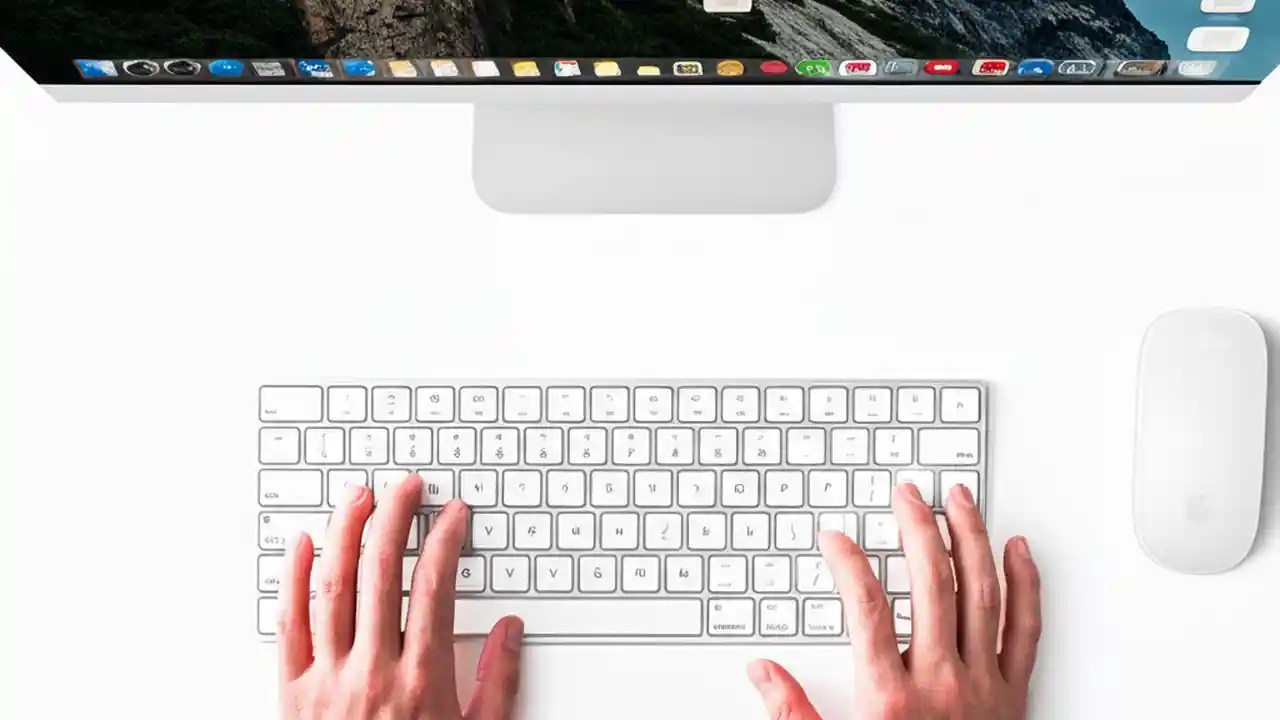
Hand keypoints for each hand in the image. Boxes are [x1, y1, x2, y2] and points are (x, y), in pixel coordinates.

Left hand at [277, 476, 523, 719]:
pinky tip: (303, 544)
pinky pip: (287, 623)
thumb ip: (498, 683)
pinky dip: (293, 577)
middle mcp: (372, 672)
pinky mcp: (289, 691)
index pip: (435, 588)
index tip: (452, 515)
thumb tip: (513, 631)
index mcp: (421, 681)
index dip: (445, 541)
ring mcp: (327, 679)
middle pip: (381, 572)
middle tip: (406, 487)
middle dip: (395, 518)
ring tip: (359, 497)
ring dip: (346, 532)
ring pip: (333, 586)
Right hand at [748, 483, 1041, 719]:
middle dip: (917, 528)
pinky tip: (1017, 550)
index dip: (849, 564)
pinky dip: (1026, 584)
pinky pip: (1026, 629)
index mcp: (890, 700)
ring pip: (982, 594)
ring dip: (970, 538)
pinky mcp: (1015, 695)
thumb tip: (762, 673)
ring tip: (959, 501)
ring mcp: (984, 685)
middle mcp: (941, 683)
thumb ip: (793, 715)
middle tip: (906, 494)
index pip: (867, 609)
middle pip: (932, 584)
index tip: (835, 538)